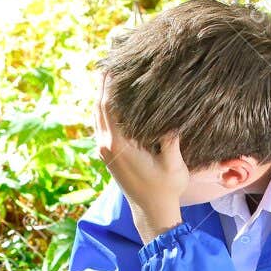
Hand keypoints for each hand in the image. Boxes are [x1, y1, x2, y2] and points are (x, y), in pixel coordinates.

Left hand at [95, 73, 185, 242]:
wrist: (152, 211)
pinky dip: (103, 109)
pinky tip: (111, 98)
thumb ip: (170, 140)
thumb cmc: (166, 189)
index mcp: (118, 144)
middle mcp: (106, 145)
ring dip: (101, 94)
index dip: (110, 83)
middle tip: (110, 59)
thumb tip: (172, 115)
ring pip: (96, 115)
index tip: (115, 62)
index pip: (108, 105)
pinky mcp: (107, 154)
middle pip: (98, 106)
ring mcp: (104, 150)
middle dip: (103, 83)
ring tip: (109, 73)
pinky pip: (100, 124)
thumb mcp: (173, 164)